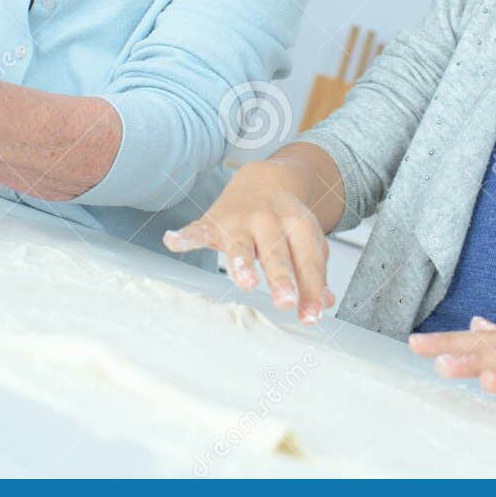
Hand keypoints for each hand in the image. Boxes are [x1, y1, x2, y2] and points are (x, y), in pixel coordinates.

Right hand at [163, 159, 335, 323]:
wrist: (263, 180)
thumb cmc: (285, 222)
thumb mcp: (305, 242)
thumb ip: (313, 274)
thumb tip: (322, 307)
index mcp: (297, 226)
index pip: (307, 259)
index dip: (311, 288)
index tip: (312, 316)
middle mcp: (270, 221)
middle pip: (276, 252)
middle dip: (281, 277)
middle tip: (286, 302)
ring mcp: (241, 220)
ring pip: (241, 243)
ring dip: (242, 263)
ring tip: (245, 283)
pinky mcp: (214, 221)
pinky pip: (198, 230)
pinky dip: (185, 236)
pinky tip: (173, 241)